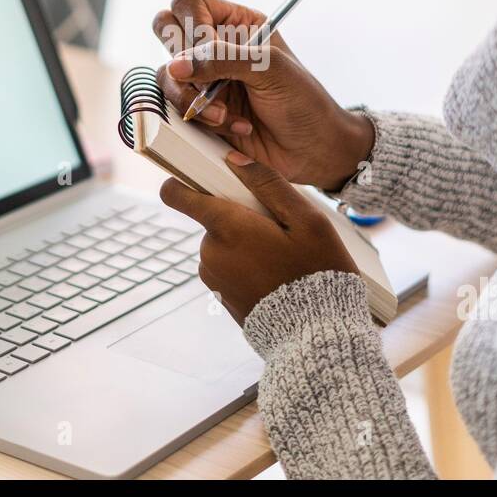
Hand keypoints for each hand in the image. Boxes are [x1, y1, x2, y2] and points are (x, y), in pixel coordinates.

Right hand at [152, 0, 373, 191]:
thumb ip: (222, 59)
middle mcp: (214, 48)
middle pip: (166, 31)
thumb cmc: (302, 100)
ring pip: (166, 75)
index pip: (190, 4)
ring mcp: (203, 80)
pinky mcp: (198, 111)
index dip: (192, 25)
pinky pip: (174, 108)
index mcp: (236, 24)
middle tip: (207, 80)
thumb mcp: (269, 68)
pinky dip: (199, 119)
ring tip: (224, 114)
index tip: (208, 49)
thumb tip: (174, 66)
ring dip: (191, 97)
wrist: (313, 148)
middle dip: (181, 60)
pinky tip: (233, 126)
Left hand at [159, 150, 358, 324]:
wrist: (316, 337)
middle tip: (279, 232)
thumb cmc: (318, 273)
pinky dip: (247, 266)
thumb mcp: (308, 221)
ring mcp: (213, 278)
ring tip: (282, 259)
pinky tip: (277, 278)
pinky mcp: (221, 298)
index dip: (181, 183)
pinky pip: (230, 269)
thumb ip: (269, 185)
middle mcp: (210, 253)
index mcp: (226, 227)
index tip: (193, 177)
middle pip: (214, 219)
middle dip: (240, 218)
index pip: (178, 196)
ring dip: (246, 244)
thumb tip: (235, 160)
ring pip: (224, 244)